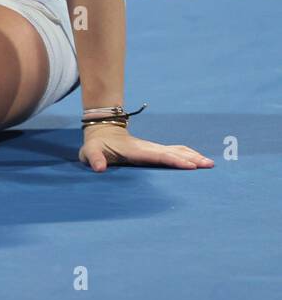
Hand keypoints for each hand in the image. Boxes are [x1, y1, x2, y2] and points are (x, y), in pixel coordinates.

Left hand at [78, 124, 214, 171]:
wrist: (102, 131)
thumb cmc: (96, 145)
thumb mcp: (90, 152)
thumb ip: (94, 159)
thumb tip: (99, 168)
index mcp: (137, 151)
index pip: (158, 156)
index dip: (174, 160)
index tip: (190, 165)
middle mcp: (148, 148)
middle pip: (173, 152)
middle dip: (191, 158)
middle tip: (209, 165)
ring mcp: (153, 148)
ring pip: (177, 150)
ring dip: (193, 156)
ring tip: (209, 164)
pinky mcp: (155, 150)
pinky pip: (175, 151)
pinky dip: (188, 154)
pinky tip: (198, 160)